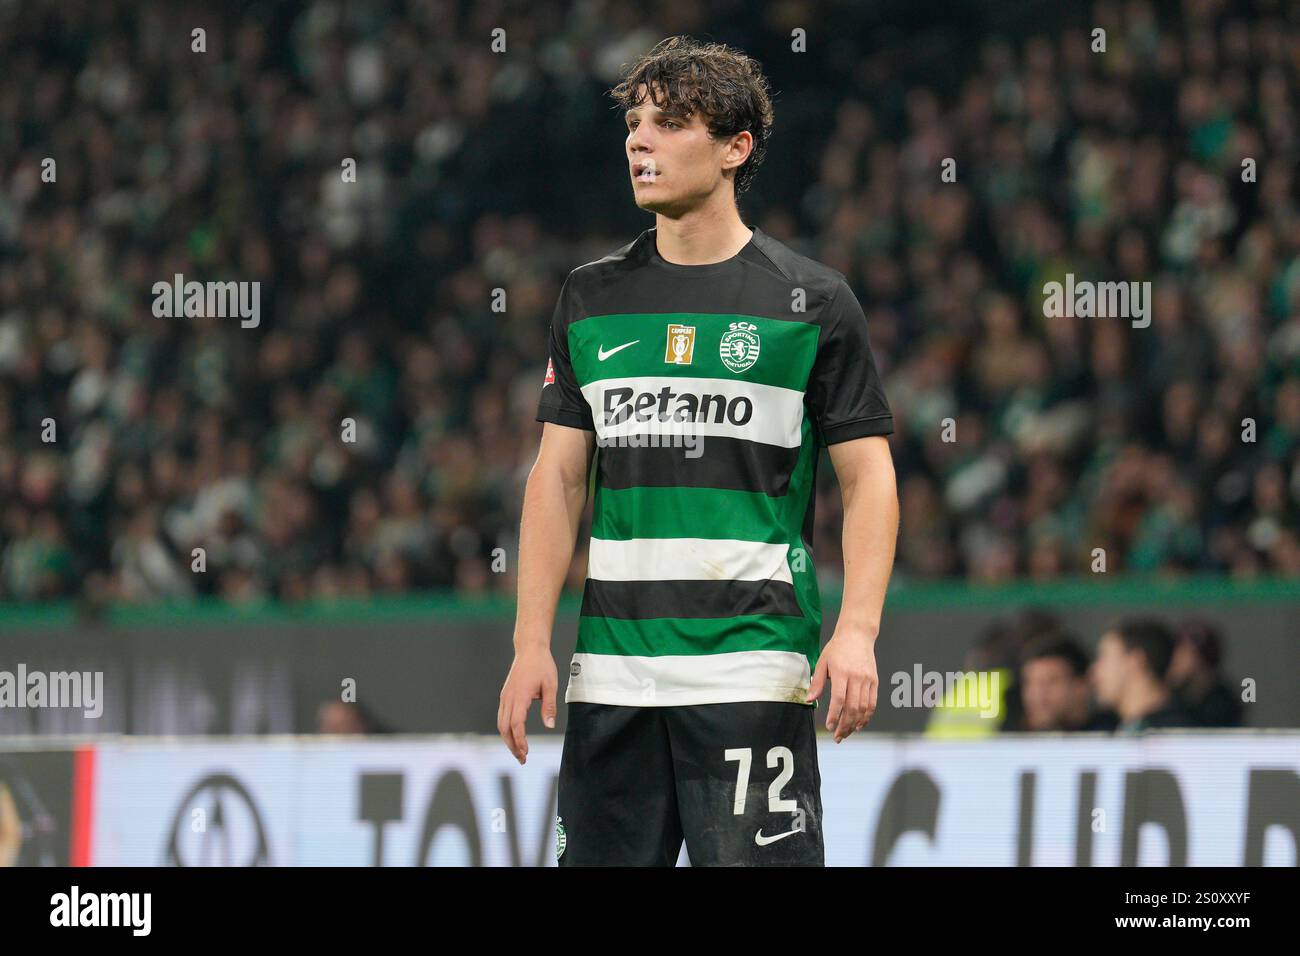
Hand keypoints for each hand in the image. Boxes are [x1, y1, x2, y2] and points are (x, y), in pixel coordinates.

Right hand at [498, 645, 557, 763]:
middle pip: (504, 728)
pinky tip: (514, 736)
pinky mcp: (505, 695)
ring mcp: (505, 696)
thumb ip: (549, 706)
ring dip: (508, 739)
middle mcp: (508, 698)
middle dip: (512, 745)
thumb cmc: (542, 665)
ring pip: (501, 723)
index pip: (516, 724)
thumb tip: (549, 726)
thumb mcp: (551, 685)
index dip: (520, 740)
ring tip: (519, 752)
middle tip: (522, 759)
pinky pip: (502, 716)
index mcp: (519, 696)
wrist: (530, 649)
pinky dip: (506, 729)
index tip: (526, 753)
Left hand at [806, 627, 877, 741]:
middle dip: (845, 725)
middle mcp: (856, 677)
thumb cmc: (837, 648)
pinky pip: (872, 703)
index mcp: (842, 672)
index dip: (835, 715)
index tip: (829, 726)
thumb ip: (817, 682)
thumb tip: (809, 700)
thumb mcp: (822, 662)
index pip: (839, 699)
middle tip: (838, 737)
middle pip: (853, 707)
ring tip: (846, 733)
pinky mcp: (874, 681)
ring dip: (855, 723)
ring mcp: (867, 680)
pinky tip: (859, 724)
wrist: (857, 635)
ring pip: (863, 708)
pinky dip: (867, 716)